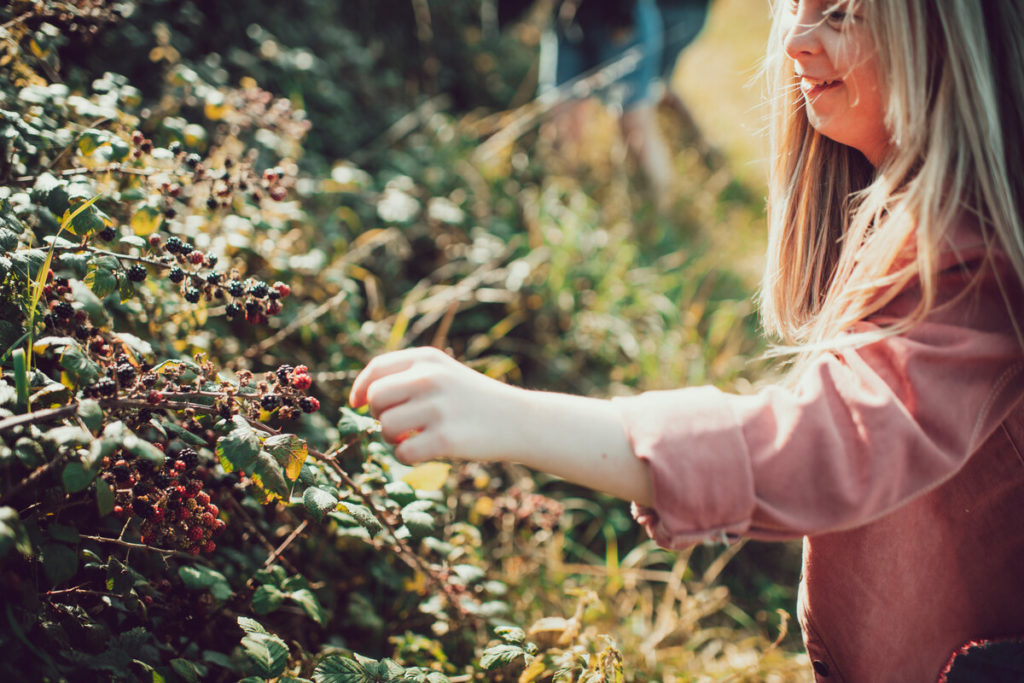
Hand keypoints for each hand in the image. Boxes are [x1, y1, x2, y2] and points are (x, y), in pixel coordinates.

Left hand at [349, 346, 525, 463]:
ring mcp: (438, 409)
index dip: (361, 387)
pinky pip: (402, 452)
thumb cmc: (474, 400)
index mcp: (428, 359)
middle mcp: (431, 379)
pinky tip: (424, 452)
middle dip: (379, 415)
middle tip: (400, 424)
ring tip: (413, 437)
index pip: (377, 368)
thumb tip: (363, 397)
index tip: (356, 403)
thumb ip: (408, 377)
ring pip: (385, 426)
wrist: (520, 420)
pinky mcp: (445, 439)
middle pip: (375, 399)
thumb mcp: (445, 373)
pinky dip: (406, 456)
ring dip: (392, 438)